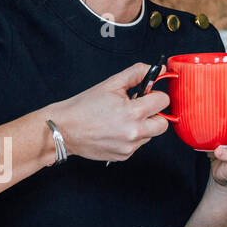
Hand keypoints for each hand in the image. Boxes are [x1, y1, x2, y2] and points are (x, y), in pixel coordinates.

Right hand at [45, 62, 172, 161]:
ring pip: (151, 134)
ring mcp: (129, 147)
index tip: (146, 95)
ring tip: (122, 119)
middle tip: (138, 108)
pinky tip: (116, 130)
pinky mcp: (123, 156)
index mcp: (133, 112)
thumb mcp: (111, 84)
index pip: (163, 101)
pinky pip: (138, 145)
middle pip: (163, 123)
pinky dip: (132, 137)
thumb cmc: (84, 107)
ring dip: (143, 126)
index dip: (155, 95)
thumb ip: (137, 74)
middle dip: (155, 114)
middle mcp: (133, 132)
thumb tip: (159, 70)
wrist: (62, 130)